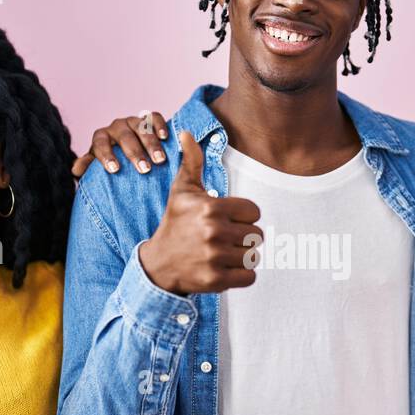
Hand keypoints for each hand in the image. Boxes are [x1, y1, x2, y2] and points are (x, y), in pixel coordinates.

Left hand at [71, 111, 169, 179]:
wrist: (126, 151)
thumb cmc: (112, 162)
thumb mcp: (97, 166)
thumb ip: (87, 167)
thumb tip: (75, 169)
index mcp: (101, 137)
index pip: (100, 143)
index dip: (106, 155)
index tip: (114, 169)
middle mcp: (117, 127)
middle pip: (124, 136)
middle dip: (134, 153)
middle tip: (144, 169)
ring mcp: (133, 121)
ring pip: (141, 127)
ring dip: (151, 143)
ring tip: (159, 159)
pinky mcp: (148, 119)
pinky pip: (154, 117)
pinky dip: (160, 125)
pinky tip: (165, 137)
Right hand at [138, 131, 262, 294]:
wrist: (158, 264)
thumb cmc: (175, 223)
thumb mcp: (182, 191)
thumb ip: (192, 162)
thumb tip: (187, 133)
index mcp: (211, 208)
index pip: (254, 211)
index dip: (243, 216)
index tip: (227, 220)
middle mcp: (213, 231)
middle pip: (256, 234)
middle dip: (243, 237)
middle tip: (222, 239)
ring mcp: (214, 257)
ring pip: (254, 255)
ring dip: (242, 257)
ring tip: (222, 254)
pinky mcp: (216, 280)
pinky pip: (250, 277)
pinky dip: (242, 275)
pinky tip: (224, 269)